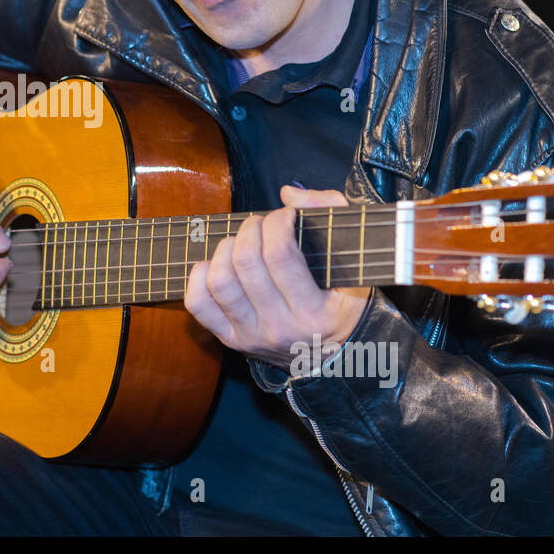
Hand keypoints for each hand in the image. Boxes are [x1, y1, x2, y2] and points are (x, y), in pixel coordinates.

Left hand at [184, 185, 372, 367]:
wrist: (336, 358)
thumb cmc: (344, 303)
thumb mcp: (355, 263)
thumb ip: (334, 215)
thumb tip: (289, 195)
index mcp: (316, 313)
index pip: (280, 255)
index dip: (277, 222)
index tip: (285, 215)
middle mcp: (281, 329)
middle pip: (246, 263)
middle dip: (251, 228)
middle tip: (263, 224)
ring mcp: (252, 337)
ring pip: (220, 281)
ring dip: (226, 249)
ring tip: (242, 242)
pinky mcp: (231, 340)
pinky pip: (198, 304)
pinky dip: (200, 276)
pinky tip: (217, 264)